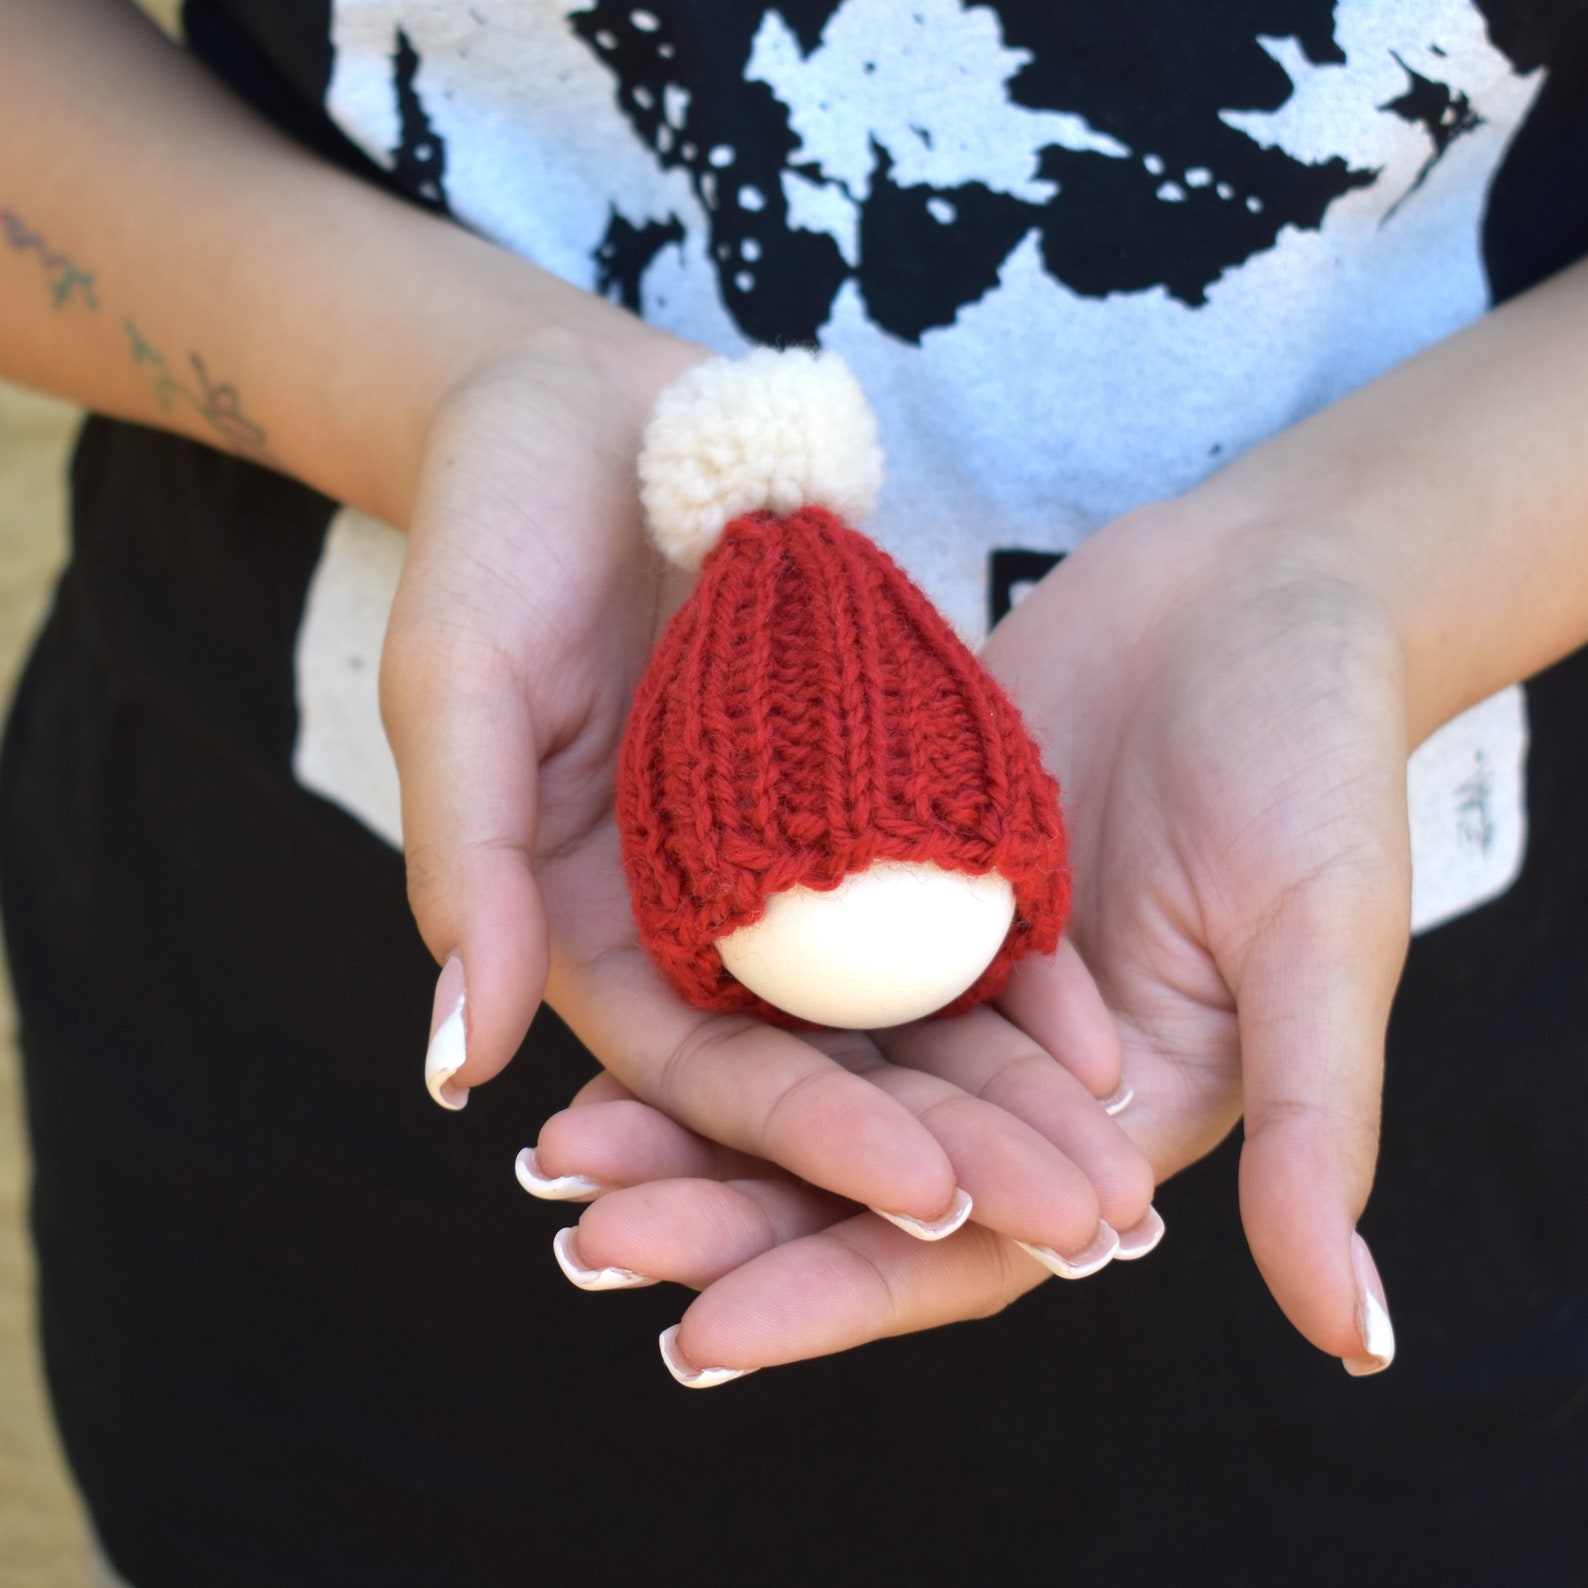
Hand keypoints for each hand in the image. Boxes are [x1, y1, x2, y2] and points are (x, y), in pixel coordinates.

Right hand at [381, 318, 1154, 1284]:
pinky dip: (1024, 958)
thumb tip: (459, 1068)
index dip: (811, 1136)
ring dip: (1010, 1085)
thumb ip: (470, 864)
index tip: (926, 1196)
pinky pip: (954, 888)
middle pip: (831, 1064)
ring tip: (1119, 1160)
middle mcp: (707, 921)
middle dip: (948, 1149)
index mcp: (600, 927)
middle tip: (1076, 1222)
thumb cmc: (495, 534)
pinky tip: (1108, 1019)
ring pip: (908, 1003)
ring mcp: (797, 863)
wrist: (594, 413)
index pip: (706, 1074)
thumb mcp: (459, 685)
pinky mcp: (872, 790)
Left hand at [521, 499, 1408, 1380]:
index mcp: (1112, 1113)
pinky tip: (602, 1007)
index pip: (959, 1243)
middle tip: (587, 1237)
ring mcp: (946, 964)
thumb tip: (1350, 1339)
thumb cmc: (1322, 757)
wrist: (1259, 588)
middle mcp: (1011, 1060)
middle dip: (722, 1214)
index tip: (705, 1338)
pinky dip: (705, 984)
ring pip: (797, 1066)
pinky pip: (787, 944)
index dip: (836, 1294)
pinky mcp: (897, 873)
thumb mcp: (1321, 939)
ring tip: (558, 1146)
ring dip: (684, 1117)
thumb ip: (1309, 1127)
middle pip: (848, 1171)